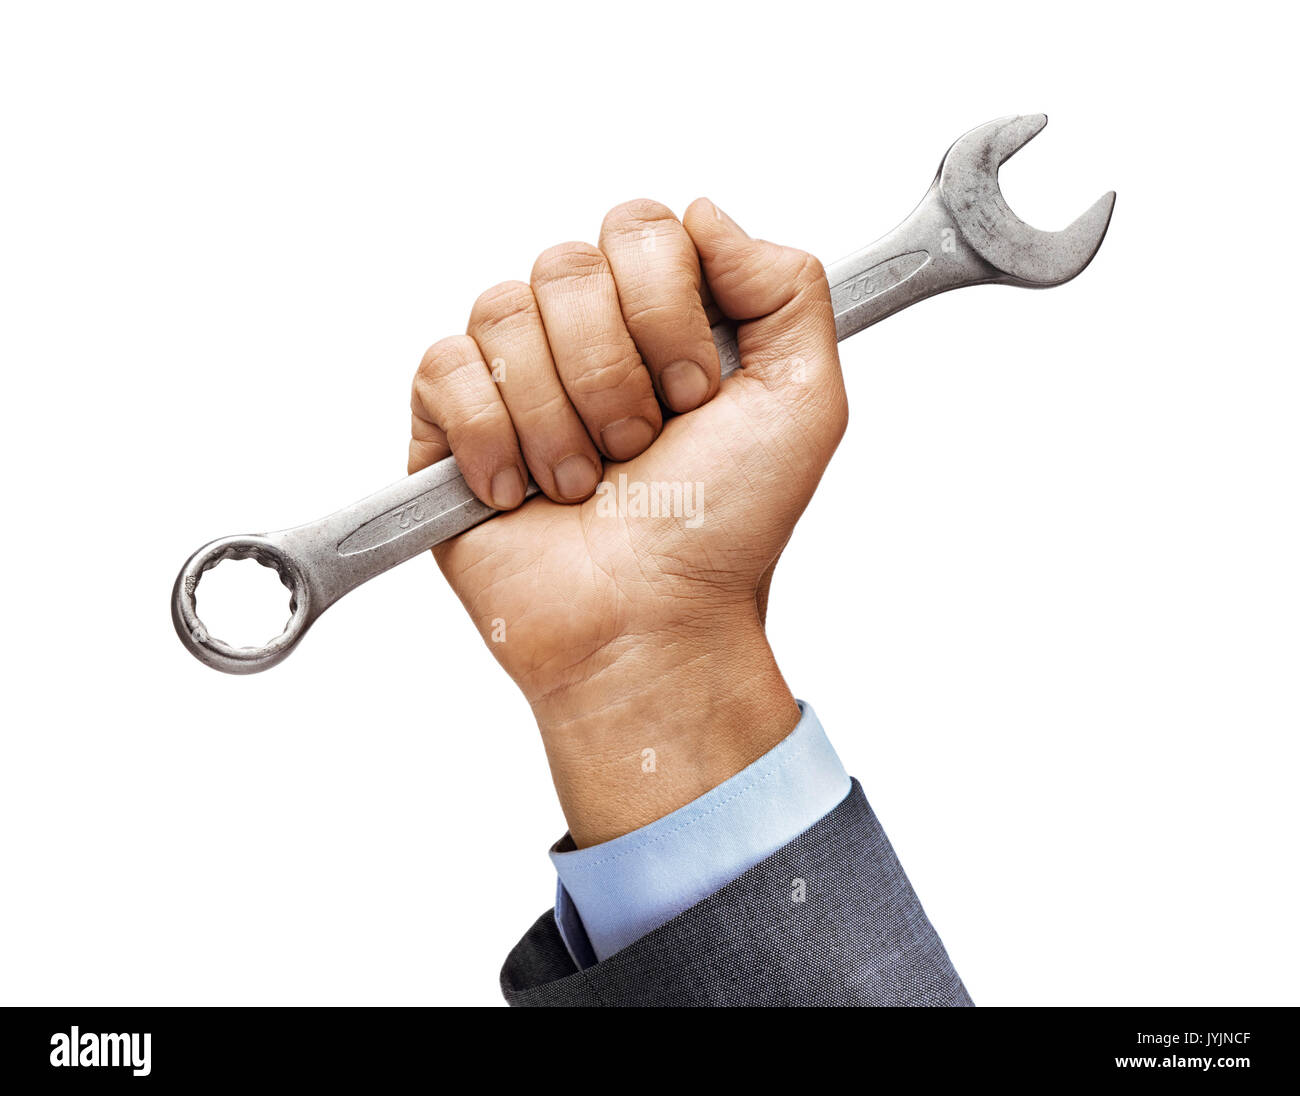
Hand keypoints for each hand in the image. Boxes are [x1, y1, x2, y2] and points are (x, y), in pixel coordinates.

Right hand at [408, 199, 846, 845]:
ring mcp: (512, 373)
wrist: (649, 624)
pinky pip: (445, 368)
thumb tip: (704, 213)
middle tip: (640, 449)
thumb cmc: (723, 528)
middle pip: (567, 265)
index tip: (695, 397)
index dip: (666, 310)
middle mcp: (585, 333)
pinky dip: (494, 442)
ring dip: (560, 421)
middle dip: (614, 375)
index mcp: (662, 315)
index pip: (641, 226)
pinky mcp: (447, 420)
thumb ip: (786, 284)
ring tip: (584, 483)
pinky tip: (522, 492)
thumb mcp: (803, 399)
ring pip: (502, 311)